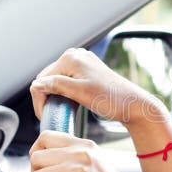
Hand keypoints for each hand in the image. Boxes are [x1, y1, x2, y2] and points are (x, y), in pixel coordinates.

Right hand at [30, 47, 167, 125]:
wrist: (134, 105)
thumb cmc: (112, 99)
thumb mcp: (80, 93)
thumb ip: (56, 85)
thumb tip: (36, 85)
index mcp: (71, 58)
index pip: (41, 79)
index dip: (39, 99)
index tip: (44, 116)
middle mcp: (76, 55)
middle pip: (48, 78)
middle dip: (46, 97)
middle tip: (52, 115)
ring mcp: (83, 62)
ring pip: (56, 80)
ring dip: (54, 95)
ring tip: (61, 110)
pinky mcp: (88, 71)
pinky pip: (67, 80)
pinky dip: (64, 92)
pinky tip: (69, 103)